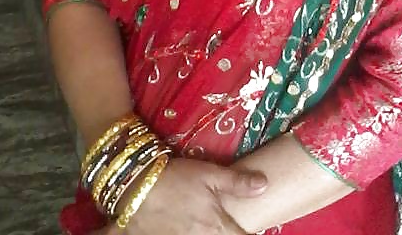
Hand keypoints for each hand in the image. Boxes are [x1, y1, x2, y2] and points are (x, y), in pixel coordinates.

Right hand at [112, 156, 267, 234]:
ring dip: (211, 234)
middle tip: (230, 224)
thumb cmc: (176, 177)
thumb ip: (237, 182)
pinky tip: (188, 228)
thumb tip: (265, 185)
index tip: (254, 230)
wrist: (135, 187)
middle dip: (231, 233)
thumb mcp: (208, 173)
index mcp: (217, 226)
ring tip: (208, 227)